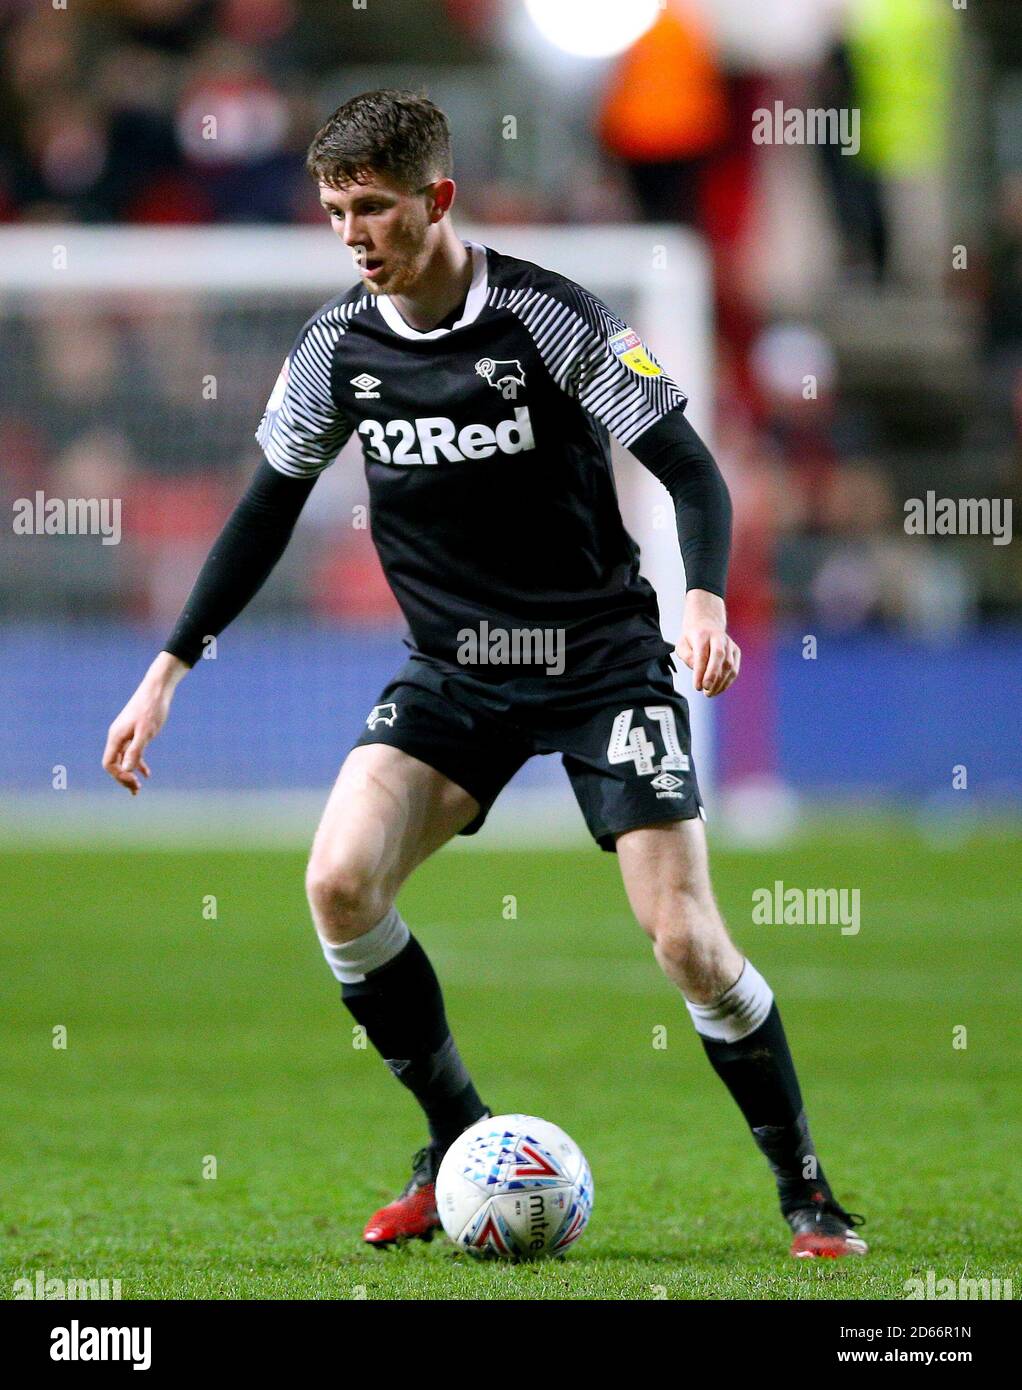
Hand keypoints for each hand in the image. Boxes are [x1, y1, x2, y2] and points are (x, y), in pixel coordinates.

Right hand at [102, 652, 187, 793]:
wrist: (157, 689)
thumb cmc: (152, 708)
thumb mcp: (146, 731)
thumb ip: (136, 750)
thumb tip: (127, 770)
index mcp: (116, 737)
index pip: (109, 763)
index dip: (119, 776)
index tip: (134, 782)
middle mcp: (117, 737)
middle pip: (114, 763)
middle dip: (123, 778)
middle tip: (136, 790)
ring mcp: (125, 734)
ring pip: (123, 759)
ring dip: (129, 774)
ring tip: (138, 788)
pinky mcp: (134, 732)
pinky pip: (131, 752)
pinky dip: (137, 763)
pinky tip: (147, 774)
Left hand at [676, 589, 740, 696]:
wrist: (707, 624)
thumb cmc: (692, 638)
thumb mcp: (682, 644)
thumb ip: (687, 656)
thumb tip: (697, 670)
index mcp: (702, 634)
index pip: (702, 654)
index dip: (700, 671)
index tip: (697, 686)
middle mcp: (718, 638)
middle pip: (719, 656)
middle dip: (713, 675)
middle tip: (706, 690)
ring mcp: (729, 644)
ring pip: (729, 665)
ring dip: (720, 683)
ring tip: (709, 694)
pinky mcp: (736, 651)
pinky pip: (734, 669)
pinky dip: (727, 682)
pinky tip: (718, 690)